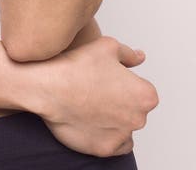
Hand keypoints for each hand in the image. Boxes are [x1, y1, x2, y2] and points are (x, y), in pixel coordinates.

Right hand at [30, 35, 158, 157]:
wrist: (50, 88)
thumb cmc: (78, 66)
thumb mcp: (108, 46)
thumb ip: (129, 54)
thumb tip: (140, 57)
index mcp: (145, 95)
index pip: (142, 89)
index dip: (125, 82)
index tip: (108, 79)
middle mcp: (139, 119)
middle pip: (135, 110)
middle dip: (121, 101)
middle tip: (98, 89)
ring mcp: (122, 136)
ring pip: (125, 127)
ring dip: (115, 119)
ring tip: (92, 105)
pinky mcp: (105, 150)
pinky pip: (115, 144)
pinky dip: (106, 135)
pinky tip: (91, 120)